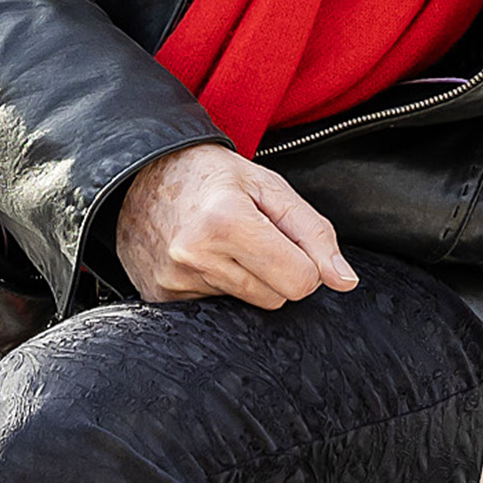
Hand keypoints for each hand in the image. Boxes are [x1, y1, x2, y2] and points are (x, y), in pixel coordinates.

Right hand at [115, 141, 360, 307]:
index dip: (304, 261)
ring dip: (247, 279)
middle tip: (251, 237)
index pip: (301, 281)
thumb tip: (344, 281)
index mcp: (226, 222)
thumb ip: (313, 233)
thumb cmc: (210, 175)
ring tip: (222, 243)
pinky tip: (203, 258)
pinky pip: (217, 309)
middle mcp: (195, 256)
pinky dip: (218, 286)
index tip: (285, 238)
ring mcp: (173, 281)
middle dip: (277, 271)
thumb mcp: (269, 187)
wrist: (138, 173)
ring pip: (249, 306)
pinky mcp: (160, 297)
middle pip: (278, 298)